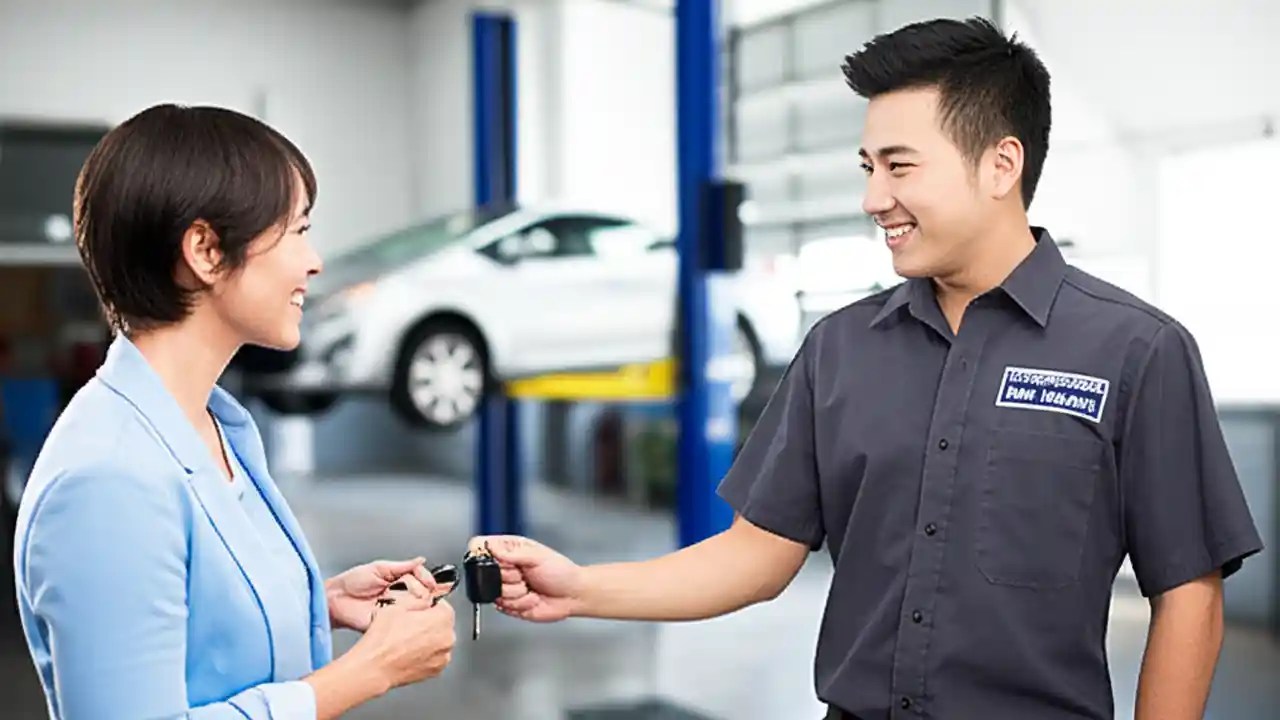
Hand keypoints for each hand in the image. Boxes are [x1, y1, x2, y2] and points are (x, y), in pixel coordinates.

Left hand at [326, 557, 438, 631]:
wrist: (335, 599)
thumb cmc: (352, 582)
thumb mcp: (379, 567)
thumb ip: (402, 566)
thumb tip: (421, 560)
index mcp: (399, 580)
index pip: (422, 579)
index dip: (428, 580)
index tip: (432, 583)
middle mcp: (400, 596)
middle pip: (423, 593)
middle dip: (422, 590)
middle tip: (418, 590)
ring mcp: (396, 610)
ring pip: (416, 607)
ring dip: (414, 603)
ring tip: (406, 599)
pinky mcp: (390, 624)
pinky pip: (404, 622)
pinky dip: (406, 617)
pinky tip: (402, 611)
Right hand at [355, 593, 455, 689]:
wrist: (375, 667)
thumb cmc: (383, 638)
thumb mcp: (397, 606)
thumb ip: (418, 600)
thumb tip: (425, 601)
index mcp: (442, 618)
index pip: (441, 606)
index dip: (427, 606)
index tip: (418, 610)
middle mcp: (448, 637)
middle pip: (442, 624)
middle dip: (429, 623)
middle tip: (410, 626)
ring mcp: (444, 656)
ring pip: (439, 641)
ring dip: (429, 639)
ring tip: (408, 641)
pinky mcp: (437, 670)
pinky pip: (435, 657)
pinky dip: (427, 654)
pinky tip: (410, 653)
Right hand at [467, 535, 583, 622]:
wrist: (572, 595)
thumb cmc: (560, 571)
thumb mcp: (538, 556)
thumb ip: (513, 553)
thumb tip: (492, 547)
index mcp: (509, 549)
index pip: (481, 546)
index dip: (481, 552)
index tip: (497, 559)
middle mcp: (504, 568)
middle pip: (484, 573)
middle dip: (507, 577)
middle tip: (523, 575)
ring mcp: (504, 587)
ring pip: (495, 592)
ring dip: (516, 592)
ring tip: (530, 587)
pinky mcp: (508, 604)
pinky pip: (503, 606)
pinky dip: (520, 604)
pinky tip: (531, 598)